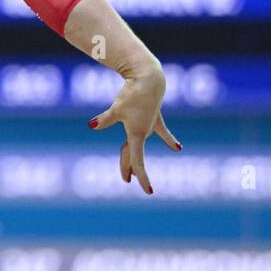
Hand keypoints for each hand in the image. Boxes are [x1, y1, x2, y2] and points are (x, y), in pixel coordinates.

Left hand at [88, 64, 179, 194]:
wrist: (150, 79)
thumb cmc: (133, 94)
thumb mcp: (117, 108)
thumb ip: (106, 119)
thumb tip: (91, 126)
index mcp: (137, 134)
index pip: (138, 160)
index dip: (141, 176)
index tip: (149, 191)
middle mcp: (145, 132)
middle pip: (133, 152)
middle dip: (129, 166)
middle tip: (126, 180)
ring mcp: (150, 124)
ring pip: (138, 144)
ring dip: (134, 156)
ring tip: (133, 171)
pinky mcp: (153, 116)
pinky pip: (161, 131)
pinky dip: (168, 139)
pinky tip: (178, 148)